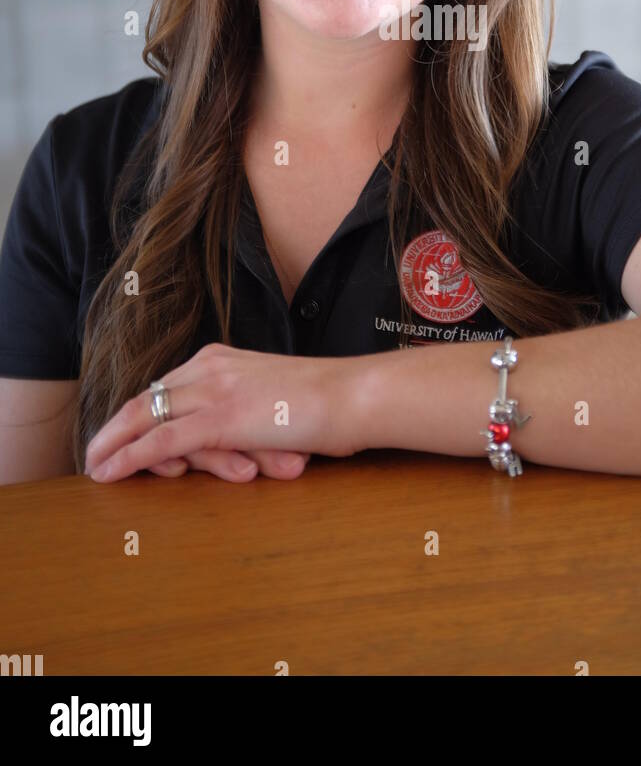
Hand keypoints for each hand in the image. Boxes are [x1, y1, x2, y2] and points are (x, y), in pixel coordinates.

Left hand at [84, 342, 367, 481]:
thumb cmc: (327, 404)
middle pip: (147, 398)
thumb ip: (242, 416)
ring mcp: (216, 391)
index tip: (121, 437)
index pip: (166, 387)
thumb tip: (230, 449)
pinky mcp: (223, 419)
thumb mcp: (274, 403)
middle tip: (94, 455)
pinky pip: (163, 440)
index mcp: (223, 359)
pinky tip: (110, 471)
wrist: (356, 396)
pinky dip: (130, 457)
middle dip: (116, 428)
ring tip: (96, 468)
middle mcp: (212, 367)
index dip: (138, 414)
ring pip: (147, 418)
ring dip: (116, 445)